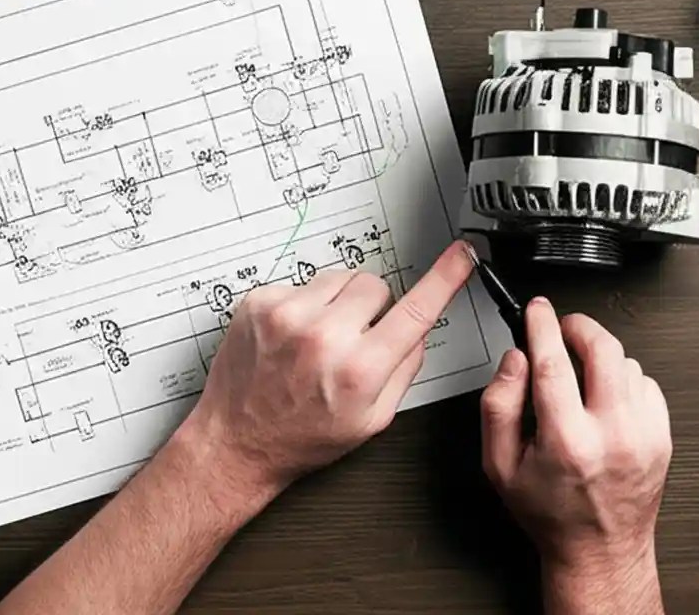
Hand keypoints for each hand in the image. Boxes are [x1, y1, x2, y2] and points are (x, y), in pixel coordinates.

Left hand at [177, 240, 473, 496]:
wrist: (237, 441)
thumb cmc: (301, 437)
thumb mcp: (372, 420)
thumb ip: (404, 370)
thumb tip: (419, 329)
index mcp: (359, 370)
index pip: (416, 311)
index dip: (445, 278)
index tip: (461, 255)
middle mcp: (323, 337)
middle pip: (374, 285)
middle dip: (373, 308)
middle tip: (356, 339)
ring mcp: (287, 316)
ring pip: (339, 278)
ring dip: (338, 302)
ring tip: (319, 339)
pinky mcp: (260, 303)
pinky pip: (301, 284)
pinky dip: (303, 305)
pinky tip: (292, 337)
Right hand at [480, 298, 670, 611]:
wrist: (599, 550)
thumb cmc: (550, 513)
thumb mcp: (499, 466)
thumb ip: (498, 406)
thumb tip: (514, 361)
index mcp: (567, 442)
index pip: (553, 363)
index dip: (542, 326)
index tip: (536, 310)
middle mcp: (611, 435)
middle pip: (603, 349)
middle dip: (578, 326)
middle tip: (562, 327)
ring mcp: (644, 435)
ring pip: (626, 362)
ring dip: (600, 357)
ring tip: (580, 375)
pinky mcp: (662, 437)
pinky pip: (646, 383)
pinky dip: (624, 379)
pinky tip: (606, 397)